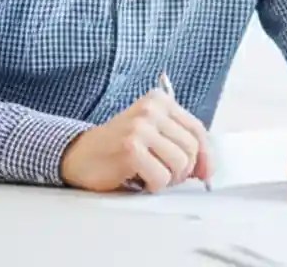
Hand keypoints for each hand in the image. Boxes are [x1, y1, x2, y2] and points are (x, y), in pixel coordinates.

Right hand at [60, 89, 213, 192]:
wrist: (79, 155)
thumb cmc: (118, 147)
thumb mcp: (152, 133)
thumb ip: (178, 141)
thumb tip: (207, 166)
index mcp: (160, 101)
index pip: (197, 129)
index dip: (205, 155)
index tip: (205, 173)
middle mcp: (151, 109)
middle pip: (191, 147)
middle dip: (184, 170)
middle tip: (166, 176)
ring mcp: (140, 128)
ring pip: (180, 163)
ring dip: (169, 179)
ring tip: (151, 176)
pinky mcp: (130, 148)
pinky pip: (161, 176)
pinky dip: (154, 185)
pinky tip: (139, 180)